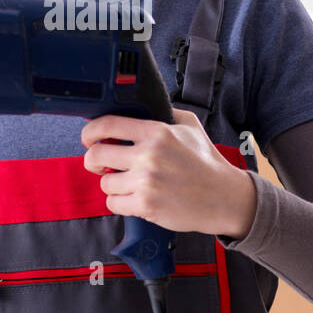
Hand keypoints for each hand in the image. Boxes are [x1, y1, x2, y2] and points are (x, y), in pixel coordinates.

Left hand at [79, 108, 257, 239]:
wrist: (224, 197)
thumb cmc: (207, 162)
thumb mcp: (190, 126)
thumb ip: (165, 113)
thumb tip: (143, 106)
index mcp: (156, 132)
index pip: (107, 125)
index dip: (89, 132)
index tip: (88, 139)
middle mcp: (148, 155)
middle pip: (96, 156)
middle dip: (93, 161)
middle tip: (100, 165)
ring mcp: (146, 182)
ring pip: (105, 183)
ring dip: (112, 184)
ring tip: (128, 183)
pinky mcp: (146, 205)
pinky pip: (113, 204)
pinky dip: (119, 203)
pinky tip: (133, 198)